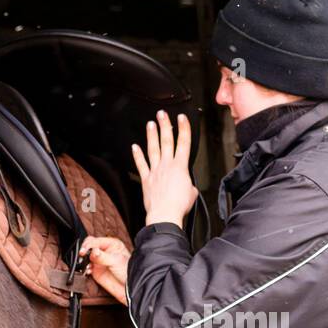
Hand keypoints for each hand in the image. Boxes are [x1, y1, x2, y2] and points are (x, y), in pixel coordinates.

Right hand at [79, 236, 130, 303]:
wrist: (128, 288)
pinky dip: (84, 268)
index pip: (96, 241)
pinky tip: (88, 270)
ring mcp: (99, 261)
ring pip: (86, 256)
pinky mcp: (96, 270)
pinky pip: (86, 267)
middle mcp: (104, 251)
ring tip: (85, 264)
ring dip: (83, 260)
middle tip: (82, 255)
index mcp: (111, 244)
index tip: (84, 250)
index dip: (89, 245)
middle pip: (89, 246)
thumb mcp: (116, 261)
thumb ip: (103, 256)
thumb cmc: (129, 272)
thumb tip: (93, 251)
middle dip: (84, 250)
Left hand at [133, 110, 198, 227]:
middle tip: (162, 114)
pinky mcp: (146, 179)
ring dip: (152, 135)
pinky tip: (135, 147)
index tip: (182, 118)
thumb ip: (189, 185)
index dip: (183, 129)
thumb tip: (187, 187)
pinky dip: (137, 155)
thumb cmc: (179, 205)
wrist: (165, 214)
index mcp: (180, 167)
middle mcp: (167, 165)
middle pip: (166, 141)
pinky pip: (141, 164)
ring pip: (153, 149)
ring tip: (150, 124)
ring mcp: (155, 171)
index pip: (184, 143)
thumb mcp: (192, 192)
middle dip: (165, 125)